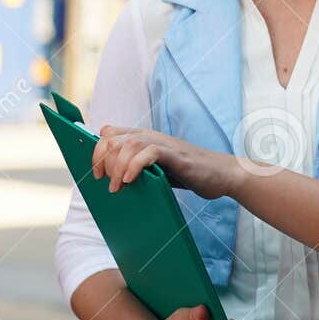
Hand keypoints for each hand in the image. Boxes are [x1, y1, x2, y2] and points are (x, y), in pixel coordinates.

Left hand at [92, 126, 239, 198]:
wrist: (221, 174)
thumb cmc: (189, 173)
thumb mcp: (157, 168)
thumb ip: (138, 165)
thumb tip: (113, 178)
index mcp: (145, 138)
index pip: (110, 133)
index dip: (97, 151)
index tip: (97, 173)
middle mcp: (151, 136)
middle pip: (114, 138)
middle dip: (102, 160)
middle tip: (105, 181)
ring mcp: (164, 144)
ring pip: (129, 144)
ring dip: (117, 166)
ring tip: (116, 186)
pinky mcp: (176, 155)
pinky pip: (149, 152)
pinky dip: (135, 165)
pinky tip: (130, 180)